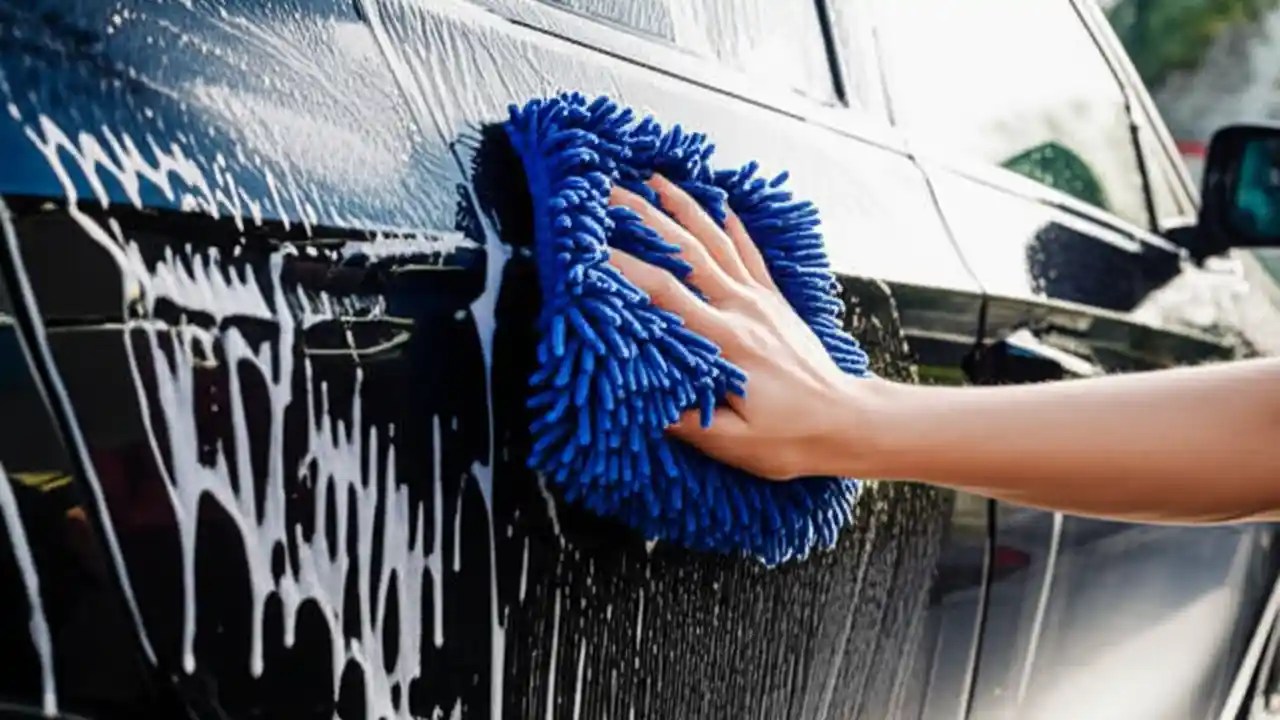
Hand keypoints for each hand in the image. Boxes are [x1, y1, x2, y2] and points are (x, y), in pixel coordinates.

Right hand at [607, 175, 877, 479]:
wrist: (850, 422)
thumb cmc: (794, 437)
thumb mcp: (735, 444)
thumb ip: (687, 422)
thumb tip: (644, 403)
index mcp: (726, 341)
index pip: (665, 293)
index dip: (625, 268)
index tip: (592, 250)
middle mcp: (742, 309)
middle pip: (686, 250)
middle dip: (646, 217)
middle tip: (611, 194)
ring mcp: (760, 300)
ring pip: (717, 240)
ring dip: (684, 206)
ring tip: (655, 179)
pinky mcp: (775, 302)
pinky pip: (750, 253)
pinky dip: (732, 225)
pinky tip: (718, 204)